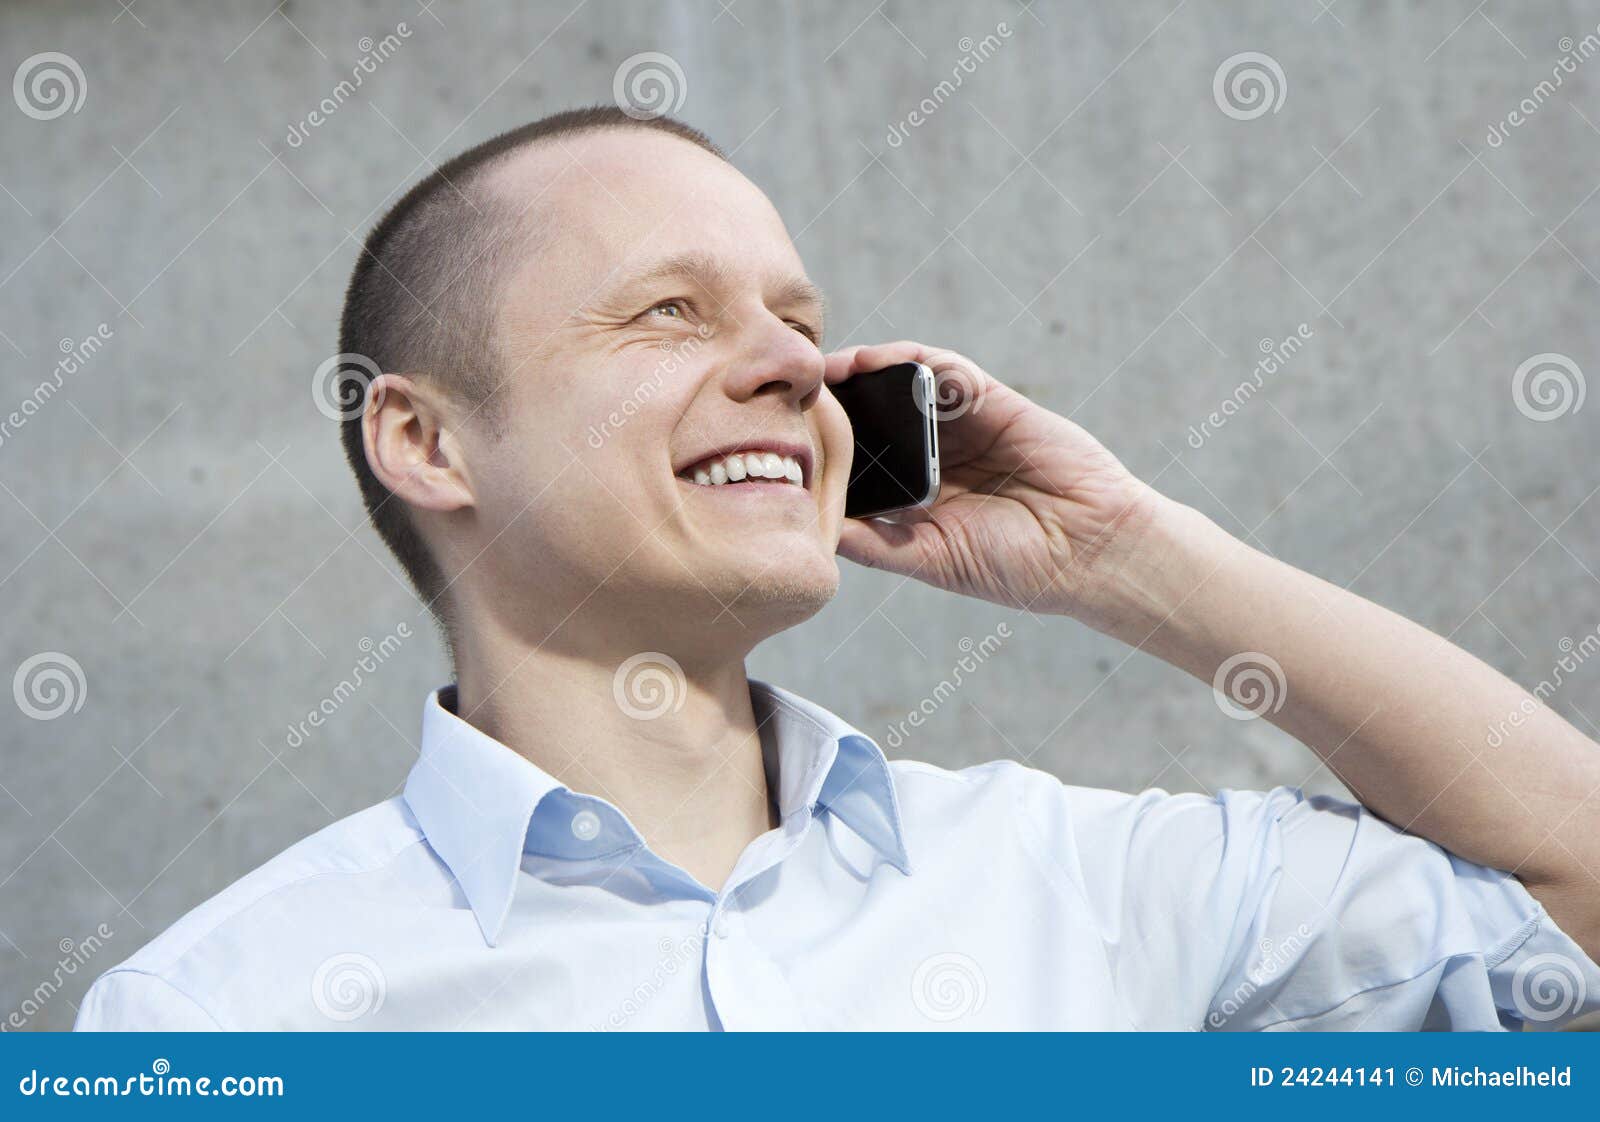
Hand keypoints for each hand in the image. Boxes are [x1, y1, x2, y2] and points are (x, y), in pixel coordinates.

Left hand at [824, 341, 1168, 627]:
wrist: (1090, 551)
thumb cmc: (1015, 567)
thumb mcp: (931, 559)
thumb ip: (877, 544)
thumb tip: (817, 530)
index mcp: (917, 495)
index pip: (863, 459)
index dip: (829, 445)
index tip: (783, 437)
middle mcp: (936, 455)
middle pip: (877, 416)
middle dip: (838, 400)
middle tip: (791, 389)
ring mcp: (964, 426)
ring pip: (906, 386)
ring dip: (867, 371)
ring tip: (829, 368)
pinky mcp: (994, 402)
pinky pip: (949, 371)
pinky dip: (915, 360)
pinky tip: (882, 359)